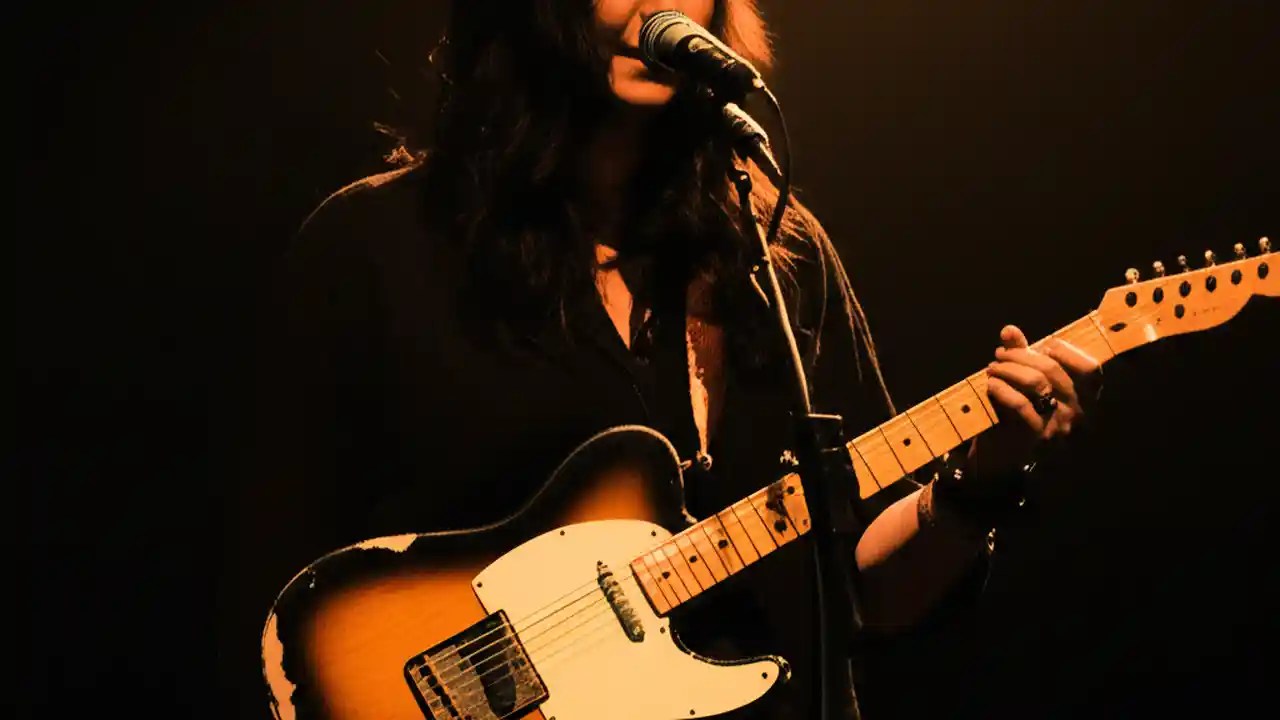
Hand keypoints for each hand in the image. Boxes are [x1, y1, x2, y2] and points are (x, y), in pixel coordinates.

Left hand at [966, 324, 1100, 479]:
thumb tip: (1009, 330)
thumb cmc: (1016, 414)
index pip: (1091, 369)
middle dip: (1021, 355)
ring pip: (1037, 383)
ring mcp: (1058, 426)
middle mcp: (1077, 412)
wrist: (1001, 458)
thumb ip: (1022, 354)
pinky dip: (1002, 389)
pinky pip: (1021, 404)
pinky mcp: (1036, 438)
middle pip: (1053, 370)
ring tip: (992, 368)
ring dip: (1009, 369)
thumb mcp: (1024, 383)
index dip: (1066, 351)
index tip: (1040, 346)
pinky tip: (990, 385)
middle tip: (999, 355)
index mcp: (1083, 398)